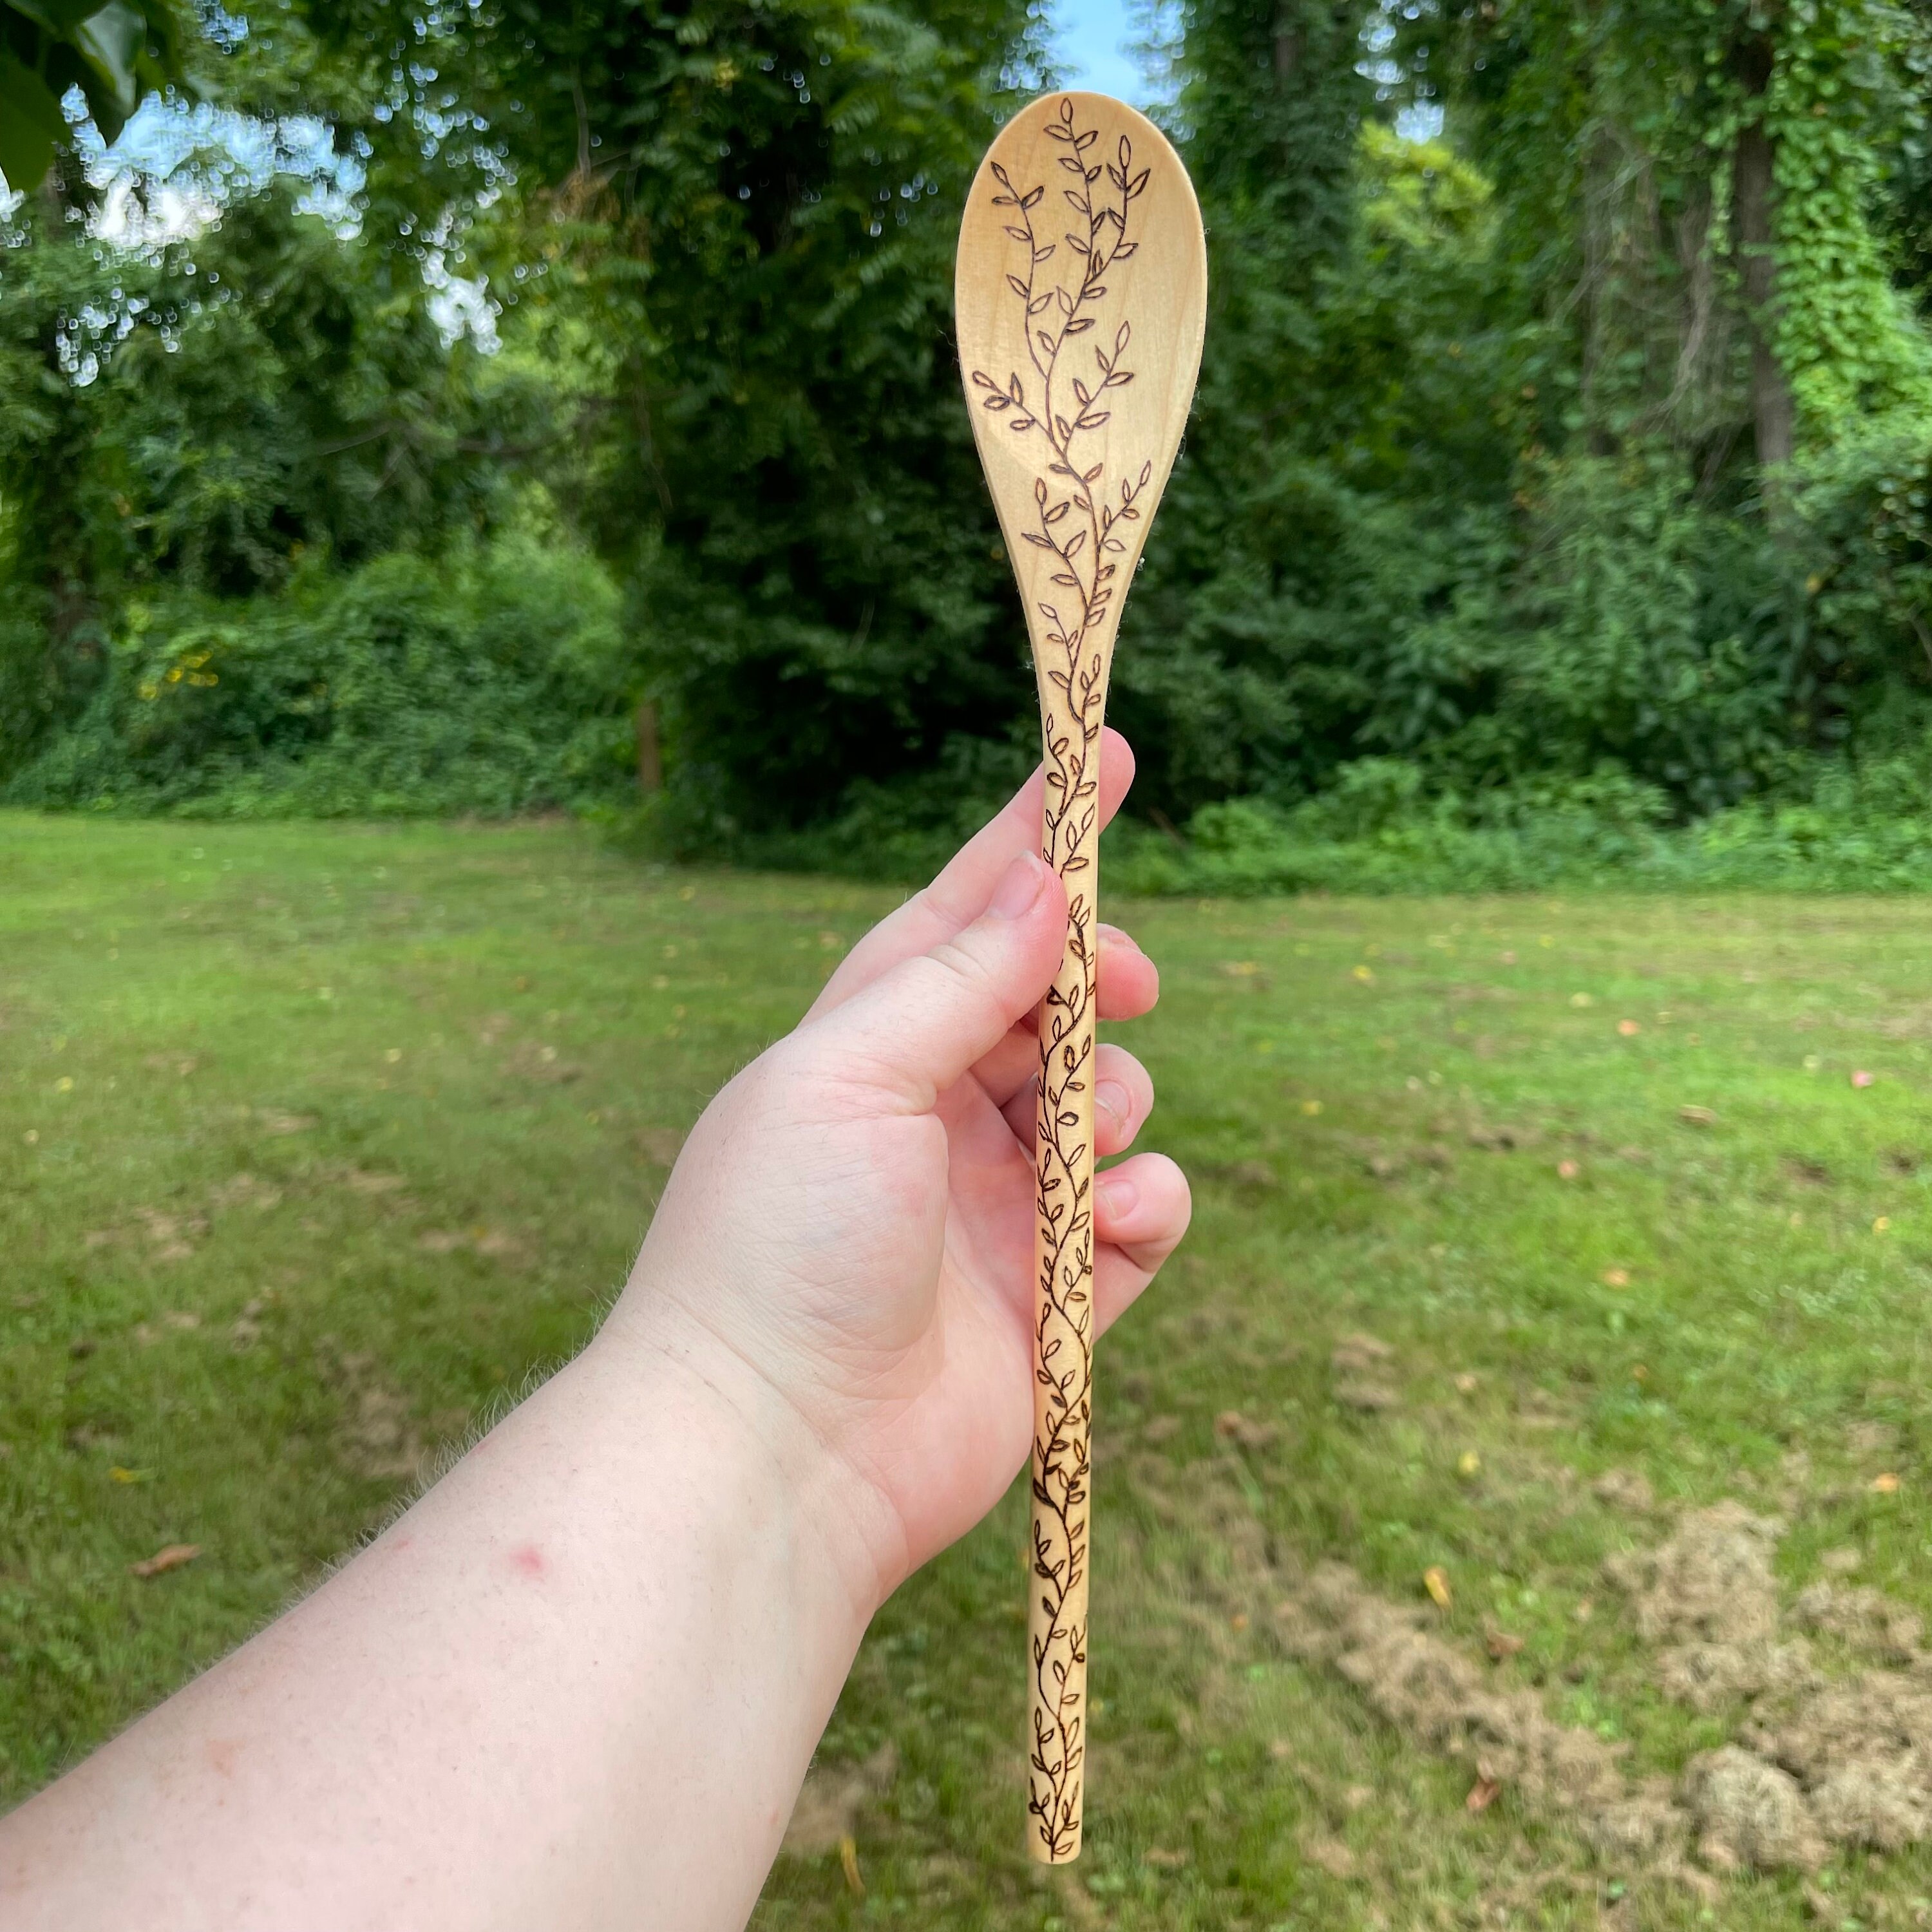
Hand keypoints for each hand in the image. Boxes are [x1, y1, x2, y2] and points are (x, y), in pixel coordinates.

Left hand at [610, 729, 1189, 1607]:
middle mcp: (932, 1119)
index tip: (1100, 760)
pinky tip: (1108, 1225)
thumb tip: (1042, 881)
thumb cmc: (781, 1243)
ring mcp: (996, 1209)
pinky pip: (1141, 1218)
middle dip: (1096, 982)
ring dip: (1116, 1101)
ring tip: (1081, 1143)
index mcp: (867, 1049)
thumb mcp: (851, 1073)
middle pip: (1046, 1009)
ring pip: (1106, 1107)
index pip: (961, 921)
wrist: (774, 1453)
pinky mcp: (1055, 1298)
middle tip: (1123, 985)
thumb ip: (955, 977)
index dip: (1030, 842)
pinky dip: (1146, 1205)